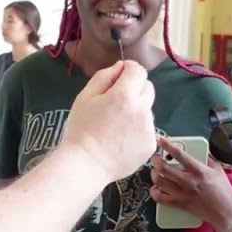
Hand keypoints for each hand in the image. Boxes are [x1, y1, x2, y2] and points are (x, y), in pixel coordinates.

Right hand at [61, 61, 155, 183]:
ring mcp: (148, 128)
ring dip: (136, 110)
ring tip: (116, 125)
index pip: (138, 70)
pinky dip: (137, 130)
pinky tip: (122, 139)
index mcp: (125, 95)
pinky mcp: (150, 144)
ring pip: (147, 110)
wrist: (87, 164)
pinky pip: (147, 129)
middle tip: (116, 102)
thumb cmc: (81, 129)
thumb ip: (105, 76)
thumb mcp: (85, 96)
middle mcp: (142, 109)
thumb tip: (122, 67)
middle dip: (135, 89)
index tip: (119, 77)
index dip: (128, 70)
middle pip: (148, 87)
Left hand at [150, 136, 231, 229]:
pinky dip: (154, 192)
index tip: (159, 138)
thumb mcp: (218, 170)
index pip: (179, 154)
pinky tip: (156, 188)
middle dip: (155, 160)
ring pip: (159, 181)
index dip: (167, 144)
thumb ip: (207, 159)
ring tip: (155, 171)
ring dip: (154, 174)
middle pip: (163, 168)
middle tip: (155, 157)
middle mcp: (188, 181)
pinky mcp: (179, 204)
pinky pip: (160, 198)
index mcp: (199, 170)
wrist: (225, 213)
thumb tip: (199, 152)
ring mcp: (182, 194)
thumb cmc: (224, 191)